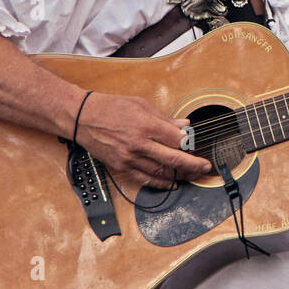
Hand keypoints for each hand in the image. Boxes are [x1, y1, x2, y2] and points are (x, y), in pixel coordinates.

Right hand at [74, 92, 211, 187]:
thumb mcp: (141, 104)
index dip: (191, 145)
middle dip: (194, 165)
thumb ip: (165, 118)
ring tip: (193, 175)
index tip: (198, 145)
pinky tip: (173, 183)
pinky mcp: (122, 167)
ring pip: (162, 172)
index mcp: (146, 125)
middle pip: (174, 159)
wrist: (83, 118)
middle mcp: (139, 144)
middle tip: (205, 167)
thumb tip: (184, 125)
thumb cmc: (111, 108)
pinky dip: (161, 183)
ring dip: (180, 175)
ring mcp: (130, 158)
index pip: (177, 140)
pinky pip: (146, 179)